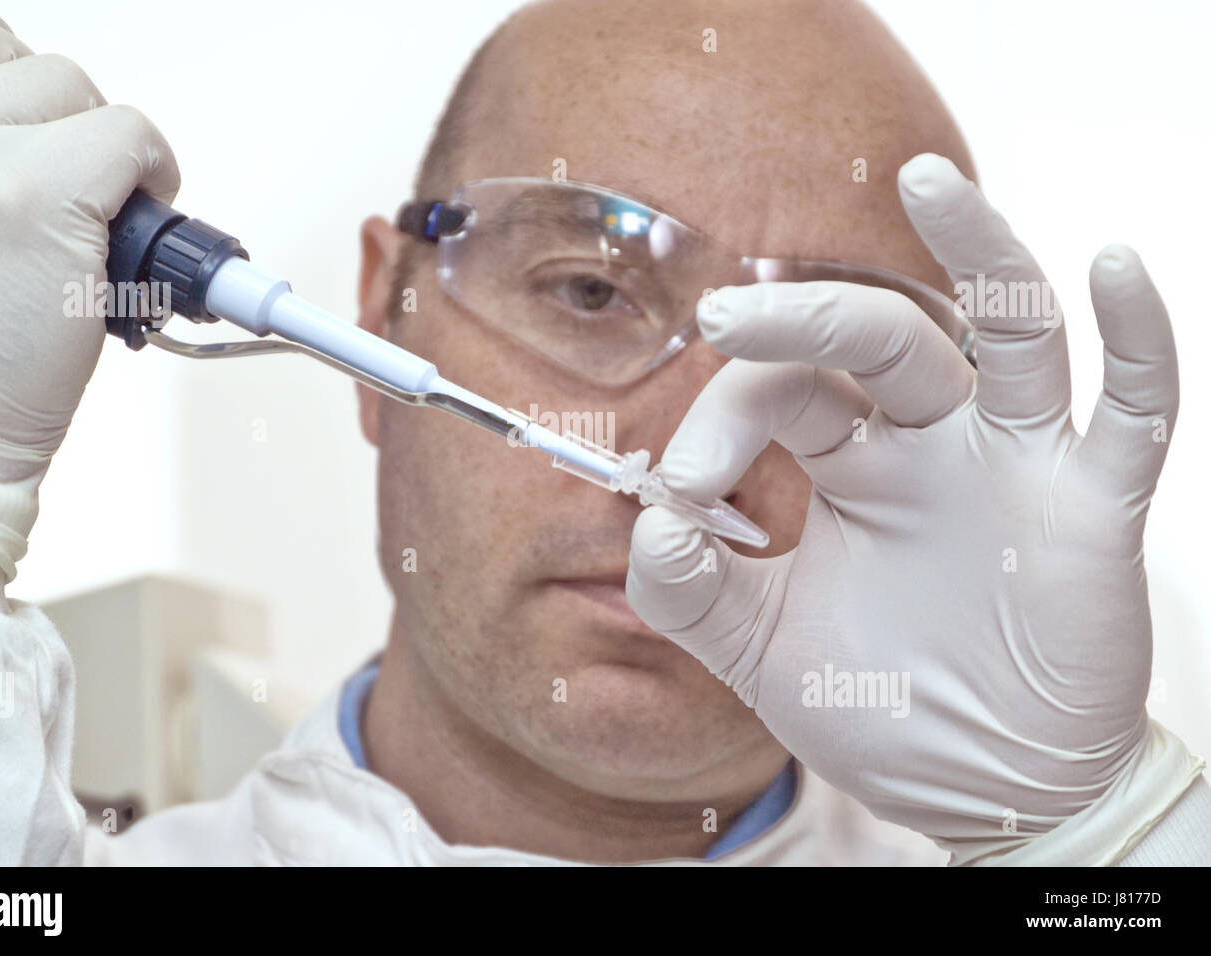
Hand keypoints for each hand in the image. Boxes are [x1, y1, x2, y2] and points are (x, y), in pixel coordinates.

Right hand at [0, 0, 178, 576]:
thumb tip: (22, 103)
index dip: (3, 100)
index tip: (20, 142)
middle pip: (17, 60)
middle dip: (49, 129)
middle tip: (47, 212)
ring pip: (77, 92)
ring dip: (95, 157)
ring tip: (69, 237)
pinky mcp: (37, 193)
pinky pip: (132, 138)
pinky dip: (151, 179)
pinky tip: (124, 240)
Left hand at [627, 152, 1198, 856]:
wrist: (981, 789)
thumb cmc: (877, 706)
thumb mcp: (760, 652)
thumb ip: (691, 591)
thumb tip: (647, 520)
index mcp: (852, 464)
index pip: (786, 393)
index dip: (724, 418)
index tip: (679, 489)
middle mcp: (931, 444)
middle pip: (882, 339)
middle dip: (805, 320)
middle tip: (721, 318)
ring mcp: (1014, 466)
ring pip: (1009, 334)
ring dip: (979, 253)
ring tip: (928, 180)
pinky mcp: (1091, 509)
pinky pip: (1133, 413)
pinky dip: (1136, 343)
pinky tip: (1117, 269)